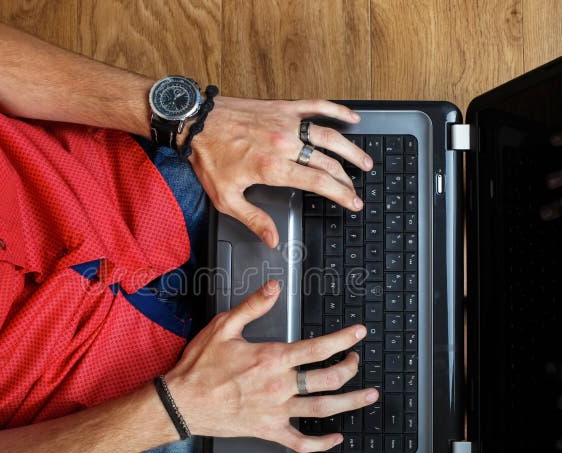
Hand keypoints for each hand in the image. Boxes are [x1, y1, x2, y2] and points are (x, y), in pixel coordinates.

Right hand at [166, 280, 378, 452]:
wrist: (181, 402)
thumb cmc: (199, 365)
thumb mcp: (223, 326)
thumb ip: (252, 305)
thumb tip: (274, 287)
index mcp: (272, 358)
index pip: (318, 348)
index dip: (344, 339)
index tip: (359, 334)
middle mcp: (280, 386)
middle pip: (328, 379)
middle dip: (350, 368)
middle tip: (357, 360)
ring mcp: (276, 411)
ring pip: (323, 409)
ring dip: (351, 403)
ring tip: (368, 395)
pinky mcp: (268, 431)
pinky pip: (301, 442)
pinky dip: (322, 443)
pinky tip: (336, 438)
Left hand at [189, 96, 371, 246]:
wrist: (195, 122)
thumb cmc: (207, 157)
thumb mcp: (225, 198)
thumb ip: (252, 219)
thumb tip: (272, 238)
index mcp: (272, 167)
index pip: (318, 183)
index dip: (340, 194)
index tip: (353, 203)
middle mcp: (283, 144)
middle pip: (327, 163)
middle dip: (346, 180)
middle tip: (356, 191)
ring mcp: (285, 123)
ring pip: (329, 136)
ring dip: (351, 150)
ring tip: (365, 162)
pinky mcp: (282, 108)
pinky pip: (316, 106)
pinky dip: (337, 111)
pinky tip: (352, 117)